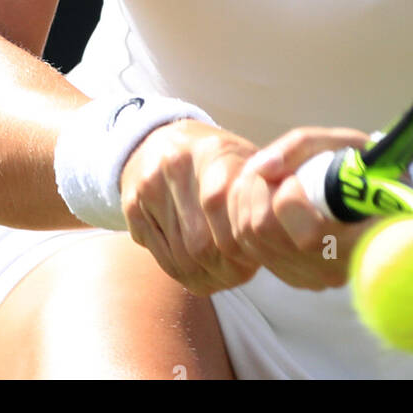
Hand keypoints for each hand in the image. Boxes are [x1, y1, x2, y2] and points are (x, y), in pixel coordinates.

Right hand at [119, 120, 262, 295]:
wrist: (159, 138)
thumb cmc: (216, 156)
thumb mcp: (245, 159)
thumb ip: (265, 188)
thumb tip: (280, 221)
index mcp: (211, 150)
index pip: (223, 210)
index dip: (242, 243)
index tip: (256, 255)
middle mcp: (175, 166)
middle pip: (201, 242)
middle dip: (226, 266)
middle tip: (242, 271)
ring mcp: (149, 187)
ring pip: (181, 256)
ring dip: (207, 275)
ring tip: (225, 274)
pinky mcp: (132, 207)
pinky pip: (161, 257)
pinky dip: (184, 274)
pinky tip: (201, 271)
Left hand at [228, 126, 375, 290]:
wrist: (387, 199)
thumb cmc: (368, 169)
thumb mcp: (345, 143)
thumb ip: (301, 146)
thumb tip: (262, 167)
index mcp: (360, 242)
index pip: (306, 234)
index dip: (290, 194)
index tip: (300, 175)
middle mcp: (334, 269)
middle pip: (264, 231)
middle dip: (257, 188)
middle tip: (275, 171)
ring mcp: (312, 277)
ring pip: (249, 240)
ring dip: (247, 199)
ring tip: (269, 180)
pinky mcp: (294, 277)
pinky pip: (249, 248)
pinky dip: (246, 216)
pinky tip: (266, 199)